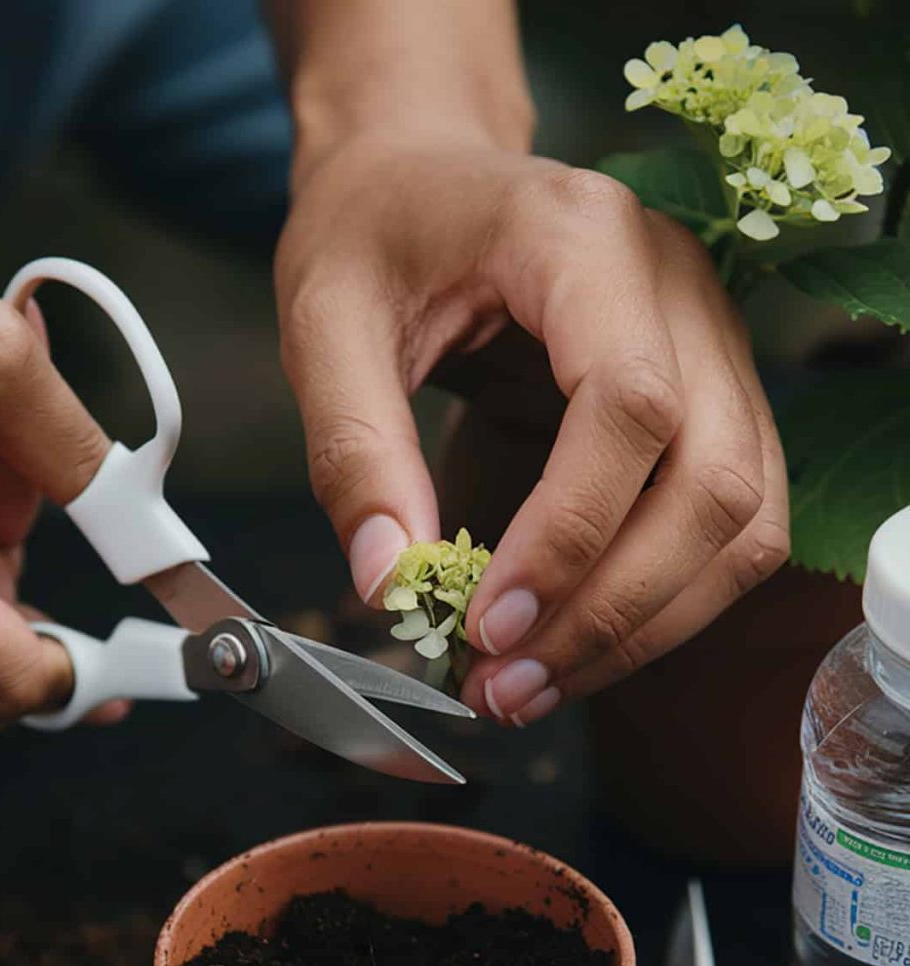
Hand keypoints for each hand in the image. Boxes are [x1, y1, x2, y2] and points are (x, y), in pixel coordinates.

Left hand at [275, 140, 789, 724]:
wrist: (422, 176)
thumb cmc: (376, 232)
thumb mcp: (324, 323)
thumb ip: (354, 451)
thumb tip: (391, 585)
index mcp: (583, 238)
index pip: (630, 404)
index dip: (569, 533)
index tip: (487, 625)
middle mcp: (680, 285)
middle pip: (712, 480)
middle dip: (612, 611)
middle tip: (504, 687)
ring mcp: (713, 341)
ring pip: (742, 519)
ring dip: (649, 626)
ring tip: (535, 686)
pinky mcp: (712, 397)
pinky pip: (730, 524)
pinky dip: (667, 603)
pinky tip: (579, 645)